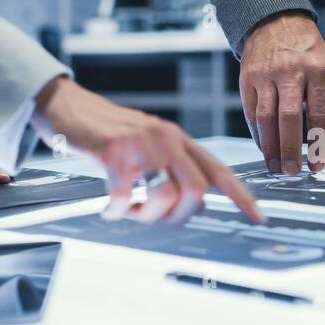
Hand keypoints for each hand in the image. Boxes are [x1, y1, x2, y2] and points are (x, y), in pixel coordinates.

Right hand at [34, 77, 261, 222]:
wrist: (67, 106)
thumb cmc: (107, 134)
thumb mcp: (149, 146)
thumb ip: (174, 169)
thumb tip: (197, 204)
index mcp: (179, 140)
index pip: (220, 171)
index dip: (241, 196)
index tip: (258, 217)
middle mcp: (167, 139)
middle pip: (197, 191)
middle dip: (178, 215)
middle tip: (152, 216)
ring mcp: (143, 143)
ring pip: (168, 195)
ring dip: (148, 215)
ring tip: (130, 210)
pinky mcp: (115, 150)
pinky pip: (126, 196)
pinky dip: (118, 211)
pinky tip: (110, 208)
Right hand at [239, 10, 324, 173]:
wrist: (276, 22)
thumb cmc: (308, 52)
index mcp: (317, 71)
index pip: (319, 114)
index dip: (318, 143)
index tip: (317, 164)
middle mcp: (290, 72)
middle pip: (288, 117)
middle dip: (290, 149)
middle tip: (292, 170)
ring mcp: (266, 75)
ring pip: (265, 117)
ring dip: (270, 147)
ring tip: (276, 166)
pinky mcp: (247, 79)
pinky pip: (250, 112)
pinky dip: (257, 134)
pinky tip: (265, 148)